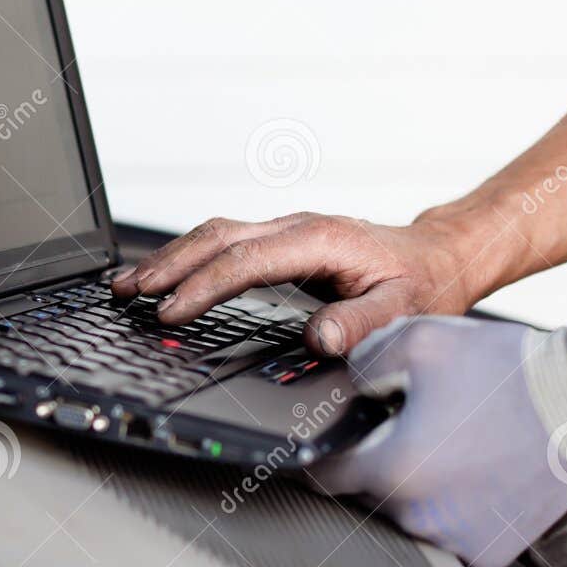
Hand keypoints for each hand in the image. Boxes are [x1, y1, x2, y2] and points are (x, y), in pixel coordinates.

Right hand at [109, 212, 483, 355]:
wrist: (439, 257)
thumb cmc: (423, 284)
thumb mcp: (404, 310)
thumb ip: (362, 324)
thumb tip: (319, 339)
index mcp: (322, 240)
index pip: (248, 261)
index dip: (205, 286)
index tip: (171, 310)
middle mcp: (298, 227)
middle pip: (219, 237)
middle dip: (169, 264)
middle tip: (127, 291)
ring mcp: (287, 230)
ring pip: (216, 234)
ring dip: (171, 257)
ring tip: (128, 283)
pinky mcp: (281, 240)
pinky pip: (225, 242)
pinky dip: (190, 257)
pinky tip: (166, 274)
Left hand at [310, 309, 566, 566]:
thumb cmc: (507, 372)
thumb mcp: (417, 341)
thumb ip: (361, 364)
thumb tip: (342, 385)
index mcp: (394, 470)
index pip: (326, 475)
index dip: (324, 453)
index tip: (329, 443)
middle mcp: (421, 517)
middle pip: (371, 496)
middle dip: (382, 461)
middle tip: (416, 426)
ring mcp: (458, 541)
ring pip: (413, 515)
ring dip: (421, 486)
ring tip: (454, 444)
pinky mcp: (492, 552)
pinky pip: (453, 530)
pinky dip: (457, 507)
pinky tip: (478, 470)